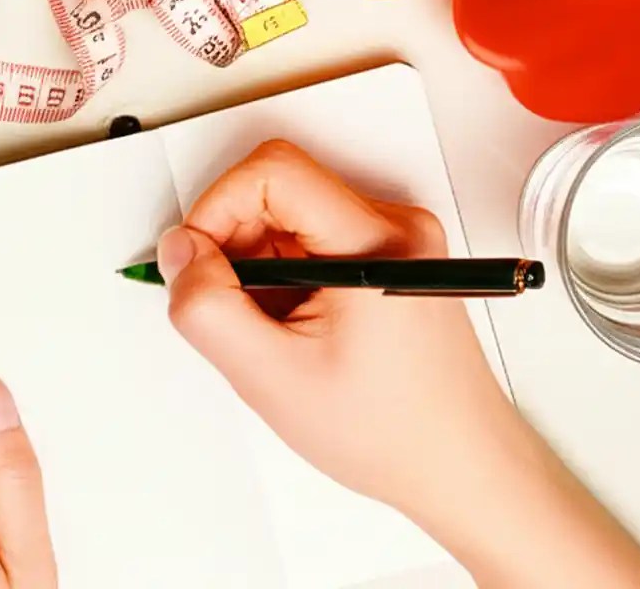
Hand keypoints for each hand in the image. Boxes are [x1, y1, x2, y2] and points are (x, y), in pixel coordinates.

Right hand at [158, 140, 639, 587]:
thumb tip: (179, 250)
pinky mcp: (390, 258)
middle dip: (234, 245)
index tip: (198, 262)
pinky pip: (312, 242)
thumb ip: (207, 307)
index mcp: (375, 241)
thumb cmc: (391, 432)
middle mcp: (395, 226)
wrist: (460, 467)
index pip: (271, 171)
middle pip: (278, 190)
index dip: (215, 209)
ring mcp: (396, 241)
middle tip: (235, 312)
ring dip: (259, 268)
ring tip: (274, 332)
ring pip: (290, 218)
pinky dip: (284, 280)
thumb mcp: (270, 377)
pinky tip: (296, 331)